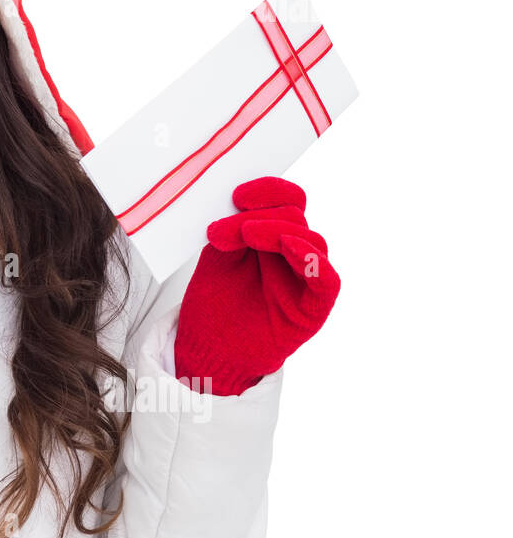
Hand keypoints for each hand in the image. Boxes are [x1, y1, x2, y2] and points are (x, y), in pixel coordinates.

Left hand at [173, 176, 340, 395]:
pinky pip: (327, 281)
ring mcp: (306, 279)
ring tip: (247, 234)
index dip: (268, 191)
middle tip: (231, 227)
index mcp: (273, 235)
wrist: (210, 346)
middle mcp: (294, 253)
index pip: (286, 201)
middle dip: (262, 215)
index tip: (238, 195)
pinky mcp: (313, 308)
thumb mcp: (217, 258)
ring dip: (278, 231)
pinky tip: (289, 247)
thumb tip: (237, 208)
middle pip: (295, 218)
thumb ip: (230, 233)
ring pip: (312, 241)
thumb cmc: (215, 301)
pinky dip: (312, 260)